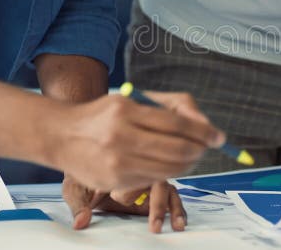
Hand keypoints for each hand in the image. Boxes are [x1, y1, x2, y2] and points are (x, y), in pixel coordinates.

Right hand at [48, 90, 224, 192]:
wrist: (61, 135)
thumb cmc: (103, 114)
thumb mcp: (131, 99)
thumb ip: (169, 108)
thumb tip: (205, 127)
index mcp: (127, 110)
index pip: (177, 123)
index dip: (204, 131)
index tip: (219, 136)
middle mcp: (121, 136)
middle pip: (178, 148)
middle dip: (200, 150)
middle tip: (207, 147)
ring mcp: (117, 162)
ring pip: (170, 168)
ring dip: (189, 164)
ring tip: (191, 156)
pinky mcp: (115, 181)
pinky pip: (153, 179)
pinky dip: (167, 172)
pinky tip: (166, 164)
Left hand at [64, 178, 186, 232]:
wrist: (88, 169)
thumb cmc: (82, 175)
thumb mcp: (74, 188)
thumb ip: (78, 204)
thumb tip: (81, 223)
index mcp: (124, 163)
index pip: (134, 174)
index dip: (128, 189)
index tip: (116, 198)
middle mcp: (142, 169)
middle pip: (158, 181)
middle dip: (158, 205)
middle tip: (154, 227)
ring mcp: (151, 181)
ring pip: (169, 190)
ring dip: (174, 207)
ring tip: (176, 226)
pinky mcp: (156, 193)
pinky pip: (172, 198)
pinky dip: (177, 209)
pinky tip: (179, 222)